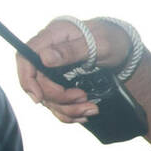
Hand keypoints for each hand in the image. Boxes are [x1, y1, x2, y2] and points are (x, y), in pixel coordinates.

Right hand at [15, 17, 130, 122]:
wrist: (125, 46)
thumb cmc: (112, 38)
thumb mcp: (99, 43)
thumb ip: (71, 50)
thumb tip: (45, 58)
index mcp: (53, 37)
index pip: (25, 58)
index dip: (27, 79)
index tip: (39, 98)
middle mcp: (49, 52)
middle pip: (37, 82)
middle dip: (59, 97)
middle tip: (83, 98)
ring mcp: (54, 68)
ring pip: (48, 96)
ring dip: (67, 108)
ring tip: (91, 109)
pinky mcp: (61, 80)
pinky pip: (57, 101)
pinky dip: (69, 112)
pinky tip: (84, 113)